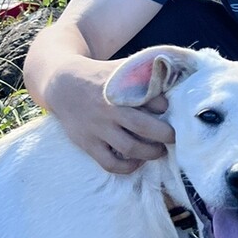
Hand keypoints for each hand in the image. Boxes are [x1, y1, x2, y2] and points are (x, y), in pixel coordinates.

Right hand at [49, 63, 173, 173]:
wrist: (63, 85)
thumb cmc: (99, 78)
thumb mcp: (119, 70)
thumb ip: (142, 77)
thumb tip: (168, 89)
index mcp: (120, 89)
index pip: (150, 100)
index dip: (164, 106)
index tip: (170, 110)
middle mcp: (110, 109)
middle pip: (143, 127)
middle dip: (165, 134)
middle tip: (174, 137)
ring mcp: (98, 128)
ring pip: (129, 147)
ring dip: (151, 152)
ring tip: (160, 150)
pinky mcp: (88, 143)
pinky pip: (110, 163)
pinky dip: (127, 167)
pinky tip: (137, 161)